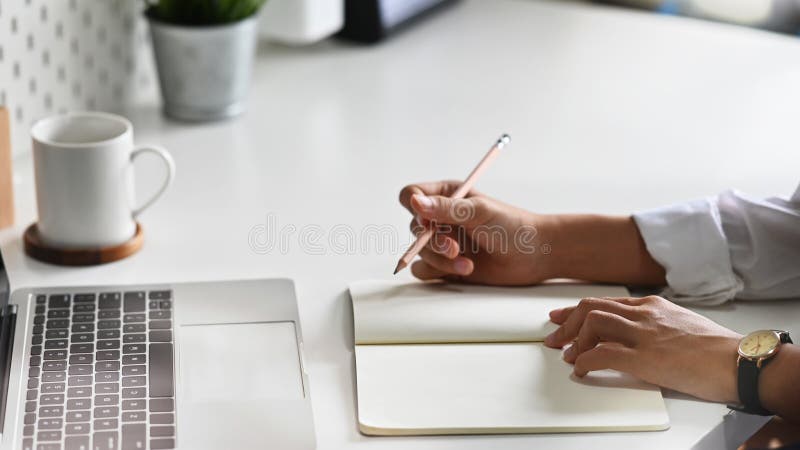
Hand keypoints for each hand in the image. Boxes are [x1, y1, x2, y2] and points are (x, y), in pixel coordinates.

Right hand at [398, 180, 665, 286]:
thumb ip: (447, 208)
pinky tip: (465, 270)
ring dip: (440, 261)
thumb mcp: (480, 212)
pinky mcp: (446, 265)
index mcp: (447, 195)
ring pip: (419, 253)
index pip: (410, 195)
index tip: (428, 220)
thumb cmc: (513, 226)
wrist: (534, 254)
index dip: (414, 208)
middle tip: (454, 247)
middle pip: (413, 228)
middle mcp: (441, 218)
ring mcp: (443, 242)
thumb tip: (415, 202)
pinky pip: (425, 271)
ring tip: (467, 264)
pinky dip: (441, 273)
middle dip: (432, 241)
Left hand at [544, 295, 741, 402]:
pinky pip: (602, 354)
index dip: (578, 310)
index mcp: (652, 305)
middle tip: (553, 337)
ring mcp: (643, 334)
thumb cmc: (715, 348)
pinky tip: (580, 368)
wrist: (738, 360)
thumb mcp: (680, 324)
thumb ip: (656, 325)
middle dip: (566, 321)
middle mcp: (644, 314)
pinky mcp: (644, 357)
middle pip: (591, 307)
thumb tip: (636, 336)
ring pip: (593, 322)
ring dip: (573, 339)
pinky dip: (585, 360)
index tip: (561, 317)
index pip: (605, 301)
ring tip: (567, 355)